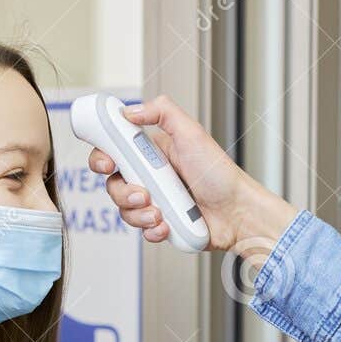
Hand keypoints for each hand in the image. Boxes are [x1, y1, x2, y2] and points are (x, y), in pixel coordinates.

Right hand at [87, 95, 298, 253]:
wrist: (238, 213)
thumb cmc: (220, 173)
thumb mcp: (192, 133)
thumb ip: (162, 113)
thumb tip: (130, 110)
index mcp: (152, 153)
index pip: (114, 151)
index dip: (102, 158)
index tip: (106, 163)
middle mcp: (150, 177)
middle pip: (113, 184)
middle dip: (123, 192)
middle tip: (143, 193)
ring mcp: (154, 202)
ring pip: (124, 210)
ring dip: (138, 214)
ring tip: (160, 213)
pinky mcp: (161, 224)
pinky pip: (141, 230)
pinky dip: (152, 230)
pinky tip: (167, 225)